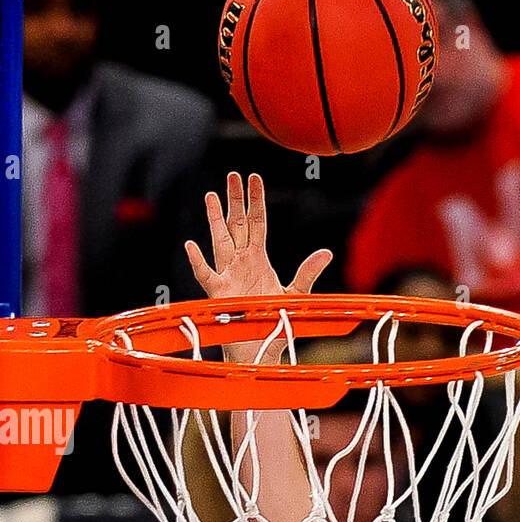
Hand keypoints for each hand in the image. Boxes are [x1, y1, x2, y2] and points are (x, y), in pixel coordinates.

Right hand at [184, 171, 331, 362]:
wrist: (260, 347)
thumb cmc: (274, 321)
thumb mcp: (296, 294)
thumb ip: (308, 272)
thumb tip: (326, 252)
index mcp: (258, 260)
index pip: (257, 223)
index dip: (256, 200)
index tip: (254, 177)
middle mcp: (241, 263)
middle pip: (237, 225)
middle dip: (235, 200)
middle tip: (233, 174)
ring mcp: (228, 276)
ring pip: (220, 241)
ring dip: (215, 220)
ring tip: (211, 195)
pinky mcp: (219, 294)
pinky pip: (206, 275)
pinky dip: (198, 262)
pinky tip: (190, 245)